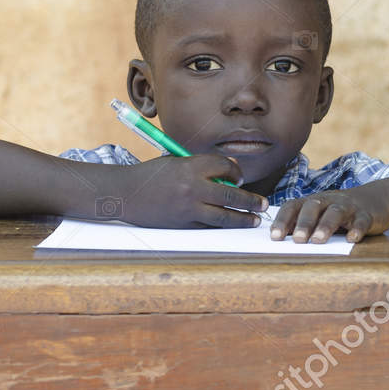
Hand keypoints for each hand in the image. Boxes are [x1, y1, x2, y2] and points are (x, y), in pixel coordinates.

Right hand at [111, 154, 266, 227]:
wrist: (124, 193)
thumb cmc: (151, 175)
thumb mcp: (176, 163)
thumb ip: (201, 166)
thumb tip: (230, 173)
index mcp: (190, 165)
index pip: (225, 167)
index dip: (236, 172)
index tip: (240, 179)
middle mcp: (192, 186)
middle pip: (231, 193)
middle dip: (251, 200)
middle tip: (264, 204)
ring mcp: (188, 207)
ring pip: (224, 215)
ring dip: (243, 218)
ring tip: (256, 219)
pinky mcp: (182, 223)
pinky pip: (209, 226)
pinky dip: (222, 226)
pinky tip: (232, 226)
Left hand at [270, 184, 388, 242]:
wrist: (376, 198)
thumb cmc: (339, 212)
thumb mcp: (320, 214)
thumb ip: (302, 225)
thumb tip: (280, 243)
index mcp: (313, 202)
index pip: (293, 207)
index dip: (283, 220)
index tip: (275, 237)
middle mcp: (328, 201)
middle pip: (313, 207)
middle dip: (304, 223)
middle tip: (298, 240)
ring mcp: (348, 207)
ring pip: (335, 213)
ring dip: (326, 226)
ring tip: (318, 241)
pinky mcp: (367, 215)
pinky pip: (361, 221)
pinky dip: (357, 229)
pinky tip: (352, 239)